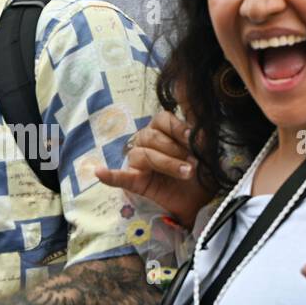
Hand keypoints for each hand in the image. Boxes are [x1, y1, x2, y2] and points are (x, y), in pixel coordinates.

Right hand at [95, 111, 212, 226]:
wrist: (202, 201)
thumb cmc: (201, 171)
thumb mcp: (205, 148)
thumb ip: (197, 128)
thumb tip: (192, 104)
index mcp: (162, 131)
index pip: (161, 120)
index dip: (176, 127)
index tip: (192, 137)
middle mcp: (146, 143)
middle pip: (151, 136)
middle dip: (175, 149)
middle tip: (194, 162)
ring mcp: (138, 163)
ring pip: (142, 154)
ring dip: (166, 163)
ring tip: (187, 173)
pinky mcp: (135, 183)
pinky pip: (119, 177)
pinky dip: (110, 175)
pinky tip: (100, 172)